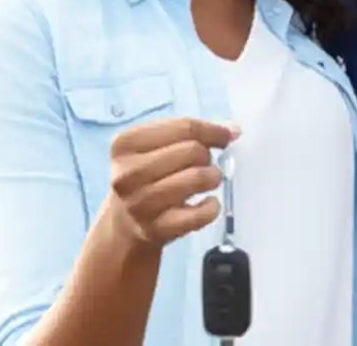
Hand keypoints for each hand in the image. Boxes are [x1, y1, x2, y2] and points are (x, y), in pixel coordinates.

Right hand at [106, 117, 239, 247]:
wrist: (124, 221)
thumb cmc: (147, 174)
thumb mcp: (154, 145)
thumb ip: (190, 132)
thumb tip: (233, 130)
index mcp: (126, 143)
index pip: (184, 127)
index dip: (213, 130)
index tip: (226, 136)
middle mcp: (128, 173)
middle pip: (192, 151)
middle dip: (207, 156)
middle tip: (204, 164)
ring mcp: (141, 203)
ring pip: (197, 178)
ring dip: (212, 177)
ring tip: (208, 180)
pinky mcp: (156, 229)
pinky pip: (199, 214)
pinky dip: (212, 207)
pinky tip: (209, 203)